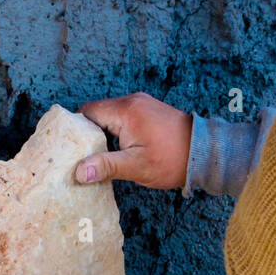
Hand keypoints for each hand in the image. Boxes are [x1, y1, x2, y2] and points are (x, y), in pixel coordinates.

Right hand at [74, 93, 191, 188]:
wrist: (206, 152)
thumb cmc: (173, 159)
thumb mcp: (136, 166)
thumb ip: (106, 166)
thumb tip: (79, 172)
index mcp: (126, 111)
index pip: (87, 112)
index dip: (75, 130)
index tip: (69, 149)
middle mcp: (132, 102)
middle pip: (96, 113)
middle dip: (86, 134)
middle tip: (79, 157)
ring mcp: (141, 105)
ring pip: (109, 117)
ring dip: (101, 135)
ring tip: (96, 158)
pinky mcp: (148, 113)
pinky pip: (122, 119)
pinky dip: (114, 133)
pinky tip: (115, 152)